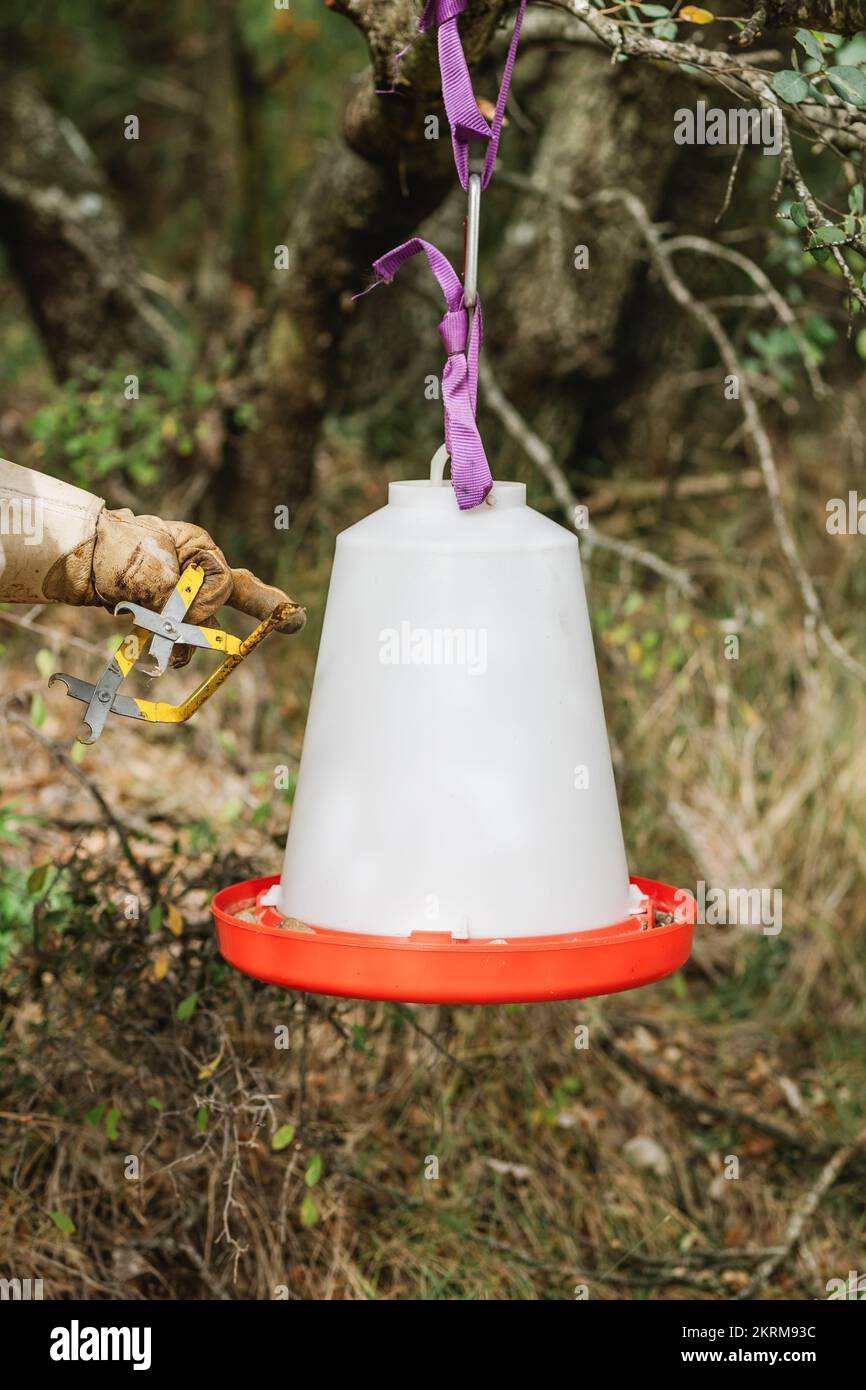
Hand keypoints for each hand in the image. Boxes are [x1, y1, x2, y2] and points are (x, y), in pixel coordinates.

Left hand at [44, 506, 304, 666]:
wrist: (77, 562)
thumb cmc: (114, 557)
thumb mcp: (150, 576)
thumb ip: (178, 605)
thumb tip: (185, 640)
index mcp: (198, 548)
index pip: (222, 583)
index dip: (208, 606)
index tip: (217, 618)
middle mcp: (195, 569)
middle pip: (232, 595)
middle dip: (263, 607)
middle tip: (296, 619)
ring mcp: (180, 589)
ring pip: (201, 623)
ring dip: (189, 642)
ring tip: (170, 658)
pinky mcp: (163, 608)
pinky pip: (180, 631)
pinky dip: (172, 646)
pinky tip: (164, 656)